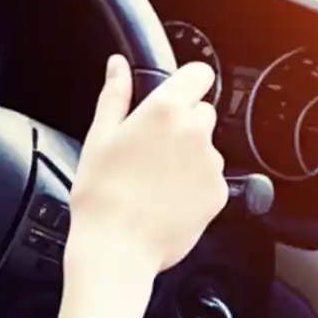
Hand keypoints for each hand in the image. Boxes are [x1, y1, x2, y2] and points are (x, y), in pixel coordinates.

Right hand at [67, 55, 227, 276]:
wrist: (117, 250)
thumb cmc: (101, 197)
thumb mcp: (99, 138)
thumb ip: (115, 95)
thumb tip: (118, 67)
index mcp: (165, 111)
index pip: (199, 74)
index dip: (187, 82)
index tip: (176, 94)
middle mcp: (195, 133)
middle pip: (202, 112)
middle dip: (183, 123)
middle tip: (151, 148)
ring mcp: (211, 165)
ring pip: (206, 148)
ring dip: (188, 156)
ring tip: (155, 180)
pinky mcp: (218, 194)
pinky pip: (210, 178)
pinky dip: (194, 185)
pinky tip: (166, 198)